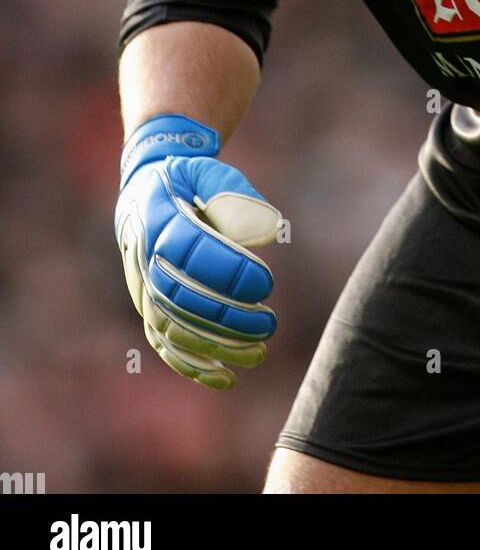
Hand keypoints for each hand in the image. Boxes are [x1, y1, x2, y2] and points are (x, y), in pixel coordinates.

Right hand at [115, 117, 281, 389]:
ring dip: (216, 346)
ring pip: (172, 327)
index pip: (188, 249)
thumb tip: (268, 231)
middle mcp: (142, 256)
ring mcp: (141, 286)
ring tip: (259, 353)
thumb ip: (235, 195)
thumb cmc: (189, 178)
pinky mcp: (148, 307)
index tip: (266, 283)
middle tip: (269, 324)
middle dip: (227, 316)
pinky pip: (163, 342)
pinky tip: (226, 378)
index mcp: (155, 215)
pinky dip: (191, 365)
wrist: (148, 189)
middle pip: (180, 296)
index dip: (226, 270)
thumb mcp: (209, 170)